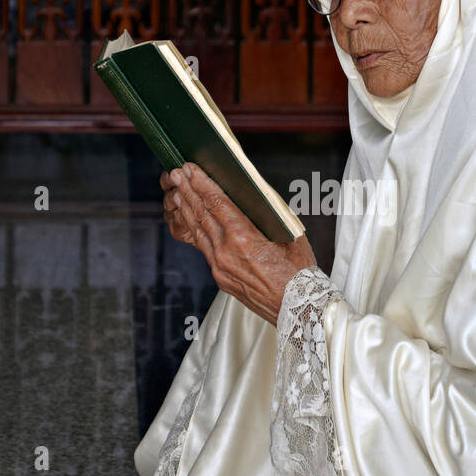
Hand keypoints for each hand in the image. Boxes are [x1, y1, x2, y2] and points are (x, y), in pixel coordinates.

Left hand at [161, 162, 316, 326]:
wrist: (298, 307)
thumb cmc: (298, 271)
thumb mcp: (288, 233)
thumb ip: (267, 212)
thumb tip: (252, 193)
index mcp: (243, 238)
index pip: (217, 203)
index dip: (202, 184)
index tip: (192, 169)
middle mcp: (226, 252)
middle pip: (202, 215)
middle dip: (188, 191)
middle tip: (177, 174)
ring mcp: (220, 267)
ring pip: (198, 232)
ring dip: (187, 210)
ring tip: (178, 192)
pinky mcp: (220, 278)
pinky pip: (204, 249)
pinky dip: (196, 230)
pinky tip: (192, 220)